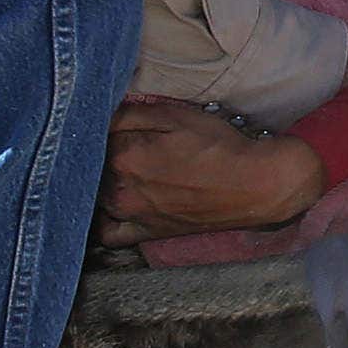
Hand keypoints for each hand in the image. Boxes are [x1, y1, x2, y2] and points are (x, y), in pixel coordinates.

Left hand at [100, 99, 329, 243]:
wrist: (255, 185)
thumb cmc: (218, 147)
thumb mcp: (176, 115)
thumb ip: (131, 113)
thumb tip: (102, 114)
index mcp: (124, 156)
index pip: (95, 136)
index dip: (106, 125)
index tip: (118, 121)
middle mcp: (120, 190)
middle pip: (92, 166)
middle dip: (101, 151)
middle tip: (124, 140)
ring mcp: (131, 215)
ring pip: (96, 195)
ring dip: (101, 179)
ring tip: (123, 166)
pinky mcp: (146, 233)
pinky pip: (108, 233)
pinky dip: (104, 219)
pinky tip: (111, 205)